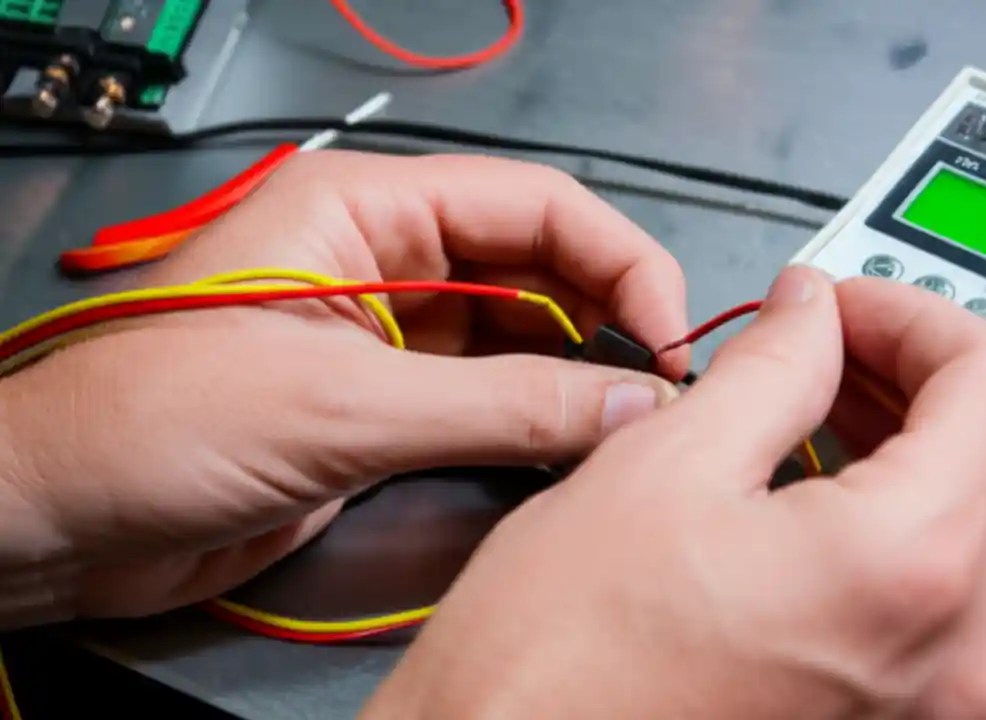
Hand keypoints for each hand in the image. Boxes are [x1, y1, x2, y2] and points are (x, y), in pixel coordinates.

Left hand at [0, 152, 688, 625]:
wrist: (60, 521)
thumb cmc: (151, 425)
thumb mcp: (342, 408)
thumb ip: (500, 406)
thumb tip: (630, 406)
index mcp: (365, 210)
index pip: (533, 205)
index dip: (618, 259)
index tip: (670, 329)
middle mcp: (387, 264)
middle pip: (538, 267)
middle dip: (611, 314)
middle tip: (669, 380)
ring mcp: (390, 339)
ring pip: (521, 337)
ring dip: (582, 373)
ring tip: (638, 417)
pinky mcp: (385, 409)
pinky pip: (489, 399)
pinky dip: (539, 420)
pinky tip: (580, 442)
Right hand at [364, 267, 985, 719]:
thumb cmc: (558, 664)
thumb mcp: (660, 465)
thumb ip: (771, 366)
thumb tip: (813, 312)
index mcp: (906, 568)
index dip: (927, 320)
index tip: (848, 310)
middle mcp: (954, 654)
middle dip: (934, 384)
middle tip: (834, 353)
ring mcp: (937, 707)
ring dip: (930, 456)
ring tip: (820, 420)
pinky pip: (953, 609)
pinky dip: (911, 534)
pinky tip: (818, 506)